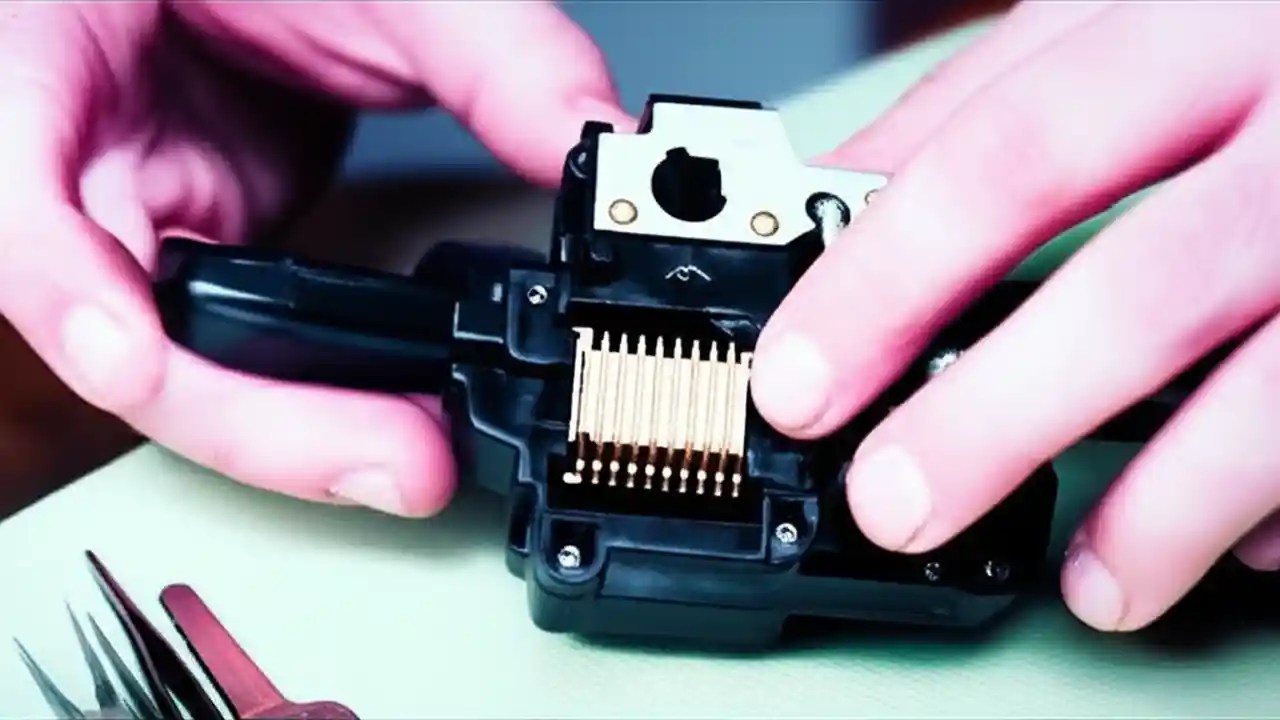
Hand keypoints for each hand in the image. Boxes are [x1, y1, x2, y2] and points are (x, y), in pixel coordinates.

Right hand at [0, 3, 631, 516]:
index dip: (64, 292)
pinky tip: (402, 412)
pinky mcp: (195, 248)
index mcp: (44, 59)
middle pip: (112, 331)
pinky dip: (317, 394)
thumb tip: (588, 136)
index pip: (16, 200)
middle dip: (256, 418)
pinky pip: (235, 350)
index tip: (131, 357)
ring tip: (420, 456)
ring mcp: (131, 219)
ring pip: (179, 366)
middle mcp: (70, 163)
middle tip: (402, 460)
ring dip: (295, 430)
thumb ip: (486, 52)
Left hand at [752, 1, 1279, 631]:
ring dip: (1168, 506)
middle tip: (896, 499)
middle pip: (1140, 290)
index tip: (801, 381)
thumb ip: (978, 109)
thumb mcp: (1115, 25)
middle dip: (998, 416)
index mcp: (1185, 35)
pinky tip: (1238, 540)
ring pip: (1276, 392)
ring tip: (1096, 584)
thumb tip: (834, 199)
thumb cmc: (1252, 36)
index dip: (889, 281)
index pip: (1007, 159)